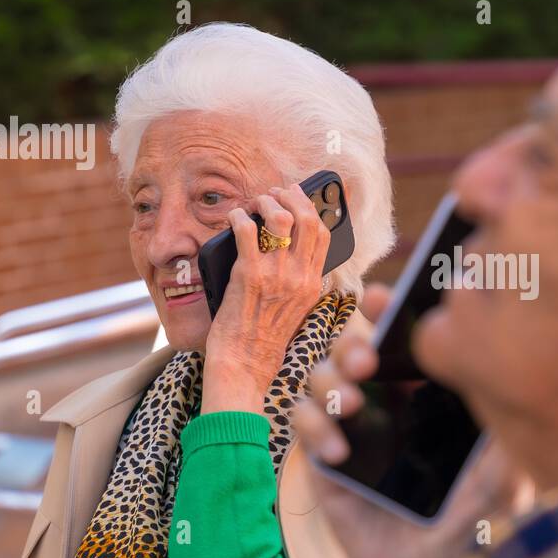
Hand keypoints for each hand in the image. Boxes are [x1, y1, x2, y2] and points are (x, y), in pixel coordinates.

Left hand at [202, 185, 330, 414]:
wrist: (245, 363)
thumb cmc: (263, 338)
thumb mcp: (293, 308)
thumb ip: (296, 281)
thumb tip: (288, 251)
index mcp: (312, 284)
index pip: (323, 235)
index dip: (312, 209)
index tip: (298, 198)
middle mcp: (299, 277)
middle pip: (307, 220)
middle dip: (291, 197)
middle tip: (275, 194)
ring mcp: (276, 275)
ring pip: (280, 219)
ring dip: (266, 203)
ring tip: (255, 203)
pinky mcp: (249, 275)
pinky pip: (246, 231)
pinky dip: (239, 217)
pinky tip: (234, 218)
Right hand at [291, 285, 531, 557]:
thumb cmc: (467, 530)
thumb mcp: (499, 485)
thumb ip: (506, 446)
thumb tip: (518, 397)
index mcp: (427, 395)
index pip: (404, 340)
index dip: (388, 312)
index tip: (381, 298)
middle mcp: (387, 402)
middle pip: (354, 347)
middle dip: (353, 342)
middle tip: (367, 362)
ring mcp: (351, 427)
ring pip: (321, 376)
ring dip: (330, 380)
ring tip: (352, 403)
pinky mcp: (322, 458)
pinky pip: (301, 423)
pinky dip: (315, 428)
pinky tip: (340, 453)